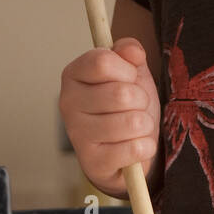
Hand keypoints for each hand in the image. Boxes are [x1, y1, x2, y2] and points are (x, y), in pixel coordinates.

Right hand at [59, 38, 160, 196]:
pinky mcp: (92, 162)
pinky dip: (145, 147)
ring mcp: (77, 134)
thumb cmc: (126, 106)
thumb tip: (132, 51)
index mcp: (73, 74)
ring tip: (134, 127)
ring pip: (132, 122)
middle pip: (122, 93)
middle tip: (134, 107)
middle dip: (141, 100)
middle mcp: (68, 103)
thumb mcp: (131, 72)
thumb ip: (130, 52)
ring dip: (144, 124)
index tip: (128, 78)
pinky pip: (135, 149)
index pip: (103, 62)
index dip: (126, 70)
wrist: (125, 149)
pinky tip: (133, 147)